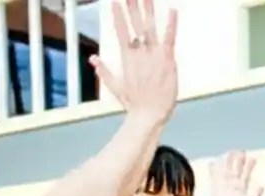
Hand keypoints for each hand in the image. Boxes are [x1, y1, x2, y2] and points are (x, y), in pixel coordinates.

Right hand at [89, 0, 177, 122]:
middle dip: (132, 7)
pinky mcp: (167, 60)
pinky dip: (171, 24)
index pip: (121, 30)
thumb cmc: (134, 103)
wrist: (149, 115)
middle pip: (135, 24)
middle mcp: (139, 54)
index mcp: (127, 58)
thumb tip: (92, 60)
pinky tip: (172, 10)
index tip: (115, 2)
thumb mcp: (115, 86)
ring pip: (150, 27)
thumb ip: (104, 71)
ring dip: (148, 10)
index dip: (118, 15)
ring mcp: (154, 56)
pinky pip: (169, 38)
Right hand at [207, 151, 263, 195]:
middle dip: (238, 159)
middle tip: (241, 151)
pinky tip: (213, 162)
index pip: (246, 172)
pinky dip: (213, 169)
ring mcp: (223, 184)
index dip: (249, 165)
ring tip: (229, 152)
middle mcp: (233, 183)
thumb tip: (262, 186)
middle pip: (236, 167)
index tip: (252, 157)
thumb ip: (255, 195)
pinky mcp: (215, 187)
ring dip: (227, 161)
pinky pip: (214, 176)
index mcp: (242, 186)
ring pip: (226, 169)